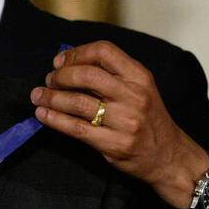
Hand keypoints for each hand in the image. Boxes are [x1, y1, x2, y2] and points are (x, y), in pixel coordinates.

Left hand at [29, 41, 208, 208]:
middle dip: (60, 76)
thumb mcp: (140, 88)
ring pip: (77, 102)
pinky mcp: (114, 144)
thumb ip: (112, 74)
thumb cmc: (148, 119)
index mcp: (140, 77)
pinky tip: (43, 115)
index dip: (76, 53)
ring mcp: (125, 121)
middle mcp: (134, 96)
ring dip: (51, 97)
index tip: (59, 61)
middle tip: (48, 81)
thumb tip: (67, 62)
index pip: (104, 51)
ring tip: (38, 96)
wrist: (169, 157)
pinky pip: (76, 128)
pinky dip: (54, 119)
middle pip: (87, 75)